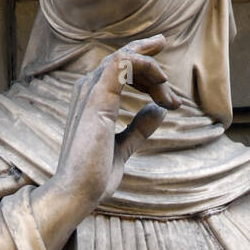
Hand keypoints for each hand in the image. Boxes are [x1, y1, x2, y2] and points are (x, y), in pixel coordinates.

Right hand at [51, 34, 179, 209]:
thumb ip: (138, 128)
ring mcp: (91, 91)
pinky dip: (145, 64)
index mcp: (92, 101)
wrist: (76, 192)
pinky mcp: (98, 97)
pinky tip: (161, 81)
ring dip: (153, 70)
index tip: (170, 100)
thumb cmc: (93, 175)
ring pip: (125, 57)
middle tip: (173, 96)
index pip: (119, 71)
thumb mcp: (122, 148)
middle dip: (152, 67)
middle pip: (123, 59)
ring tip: (169, 92)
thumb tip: (158, 110)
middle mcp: (88, 89)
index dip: (147, 76)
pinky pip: (122, 63)